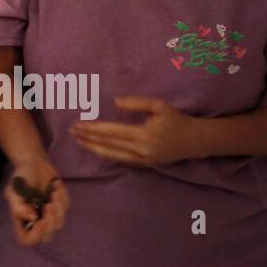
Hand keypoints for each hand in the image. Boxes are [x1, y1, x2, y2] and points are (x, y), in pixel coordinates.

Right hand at [3, 157, 67, 246]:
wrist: (34, 162)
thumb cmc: (22, 176)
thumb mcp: (14, 189)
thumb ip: (18, 206)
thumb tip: (33, 218)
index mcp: (22, 219)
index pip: (27, 239)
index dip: (35, 235)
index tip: (40, 220)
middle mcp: (36, 220)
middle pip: (47, 236)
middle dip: (51, 222)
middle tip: (49, 205)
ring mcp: (49, 214)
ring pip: (59, 225)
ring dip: (58, 209)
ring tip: (53, 194)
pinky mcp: (61, 206)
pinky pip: (66, 208)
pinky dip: (62, 197)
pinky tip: (56, 186)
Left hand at [70, 96, 198, 166]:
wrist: (194, 141)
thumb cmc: (176, 120)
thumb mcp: (159, 105)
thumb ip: (136, 103)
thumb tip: (115, 102)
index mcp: (144, 135)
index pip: (112, 132)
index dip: (94, 129)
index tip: (78, 124)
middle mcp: (141, 150)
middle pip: (109, 145)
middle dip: (88, 138)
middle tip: (71, 132)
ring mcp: (143, 159)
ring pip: (112, 155)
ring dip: (94, 148)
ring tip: (79, 141)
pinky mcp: (145, 164)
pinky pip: (121, 160)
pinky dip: (106, 155)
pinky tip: (96, 149)